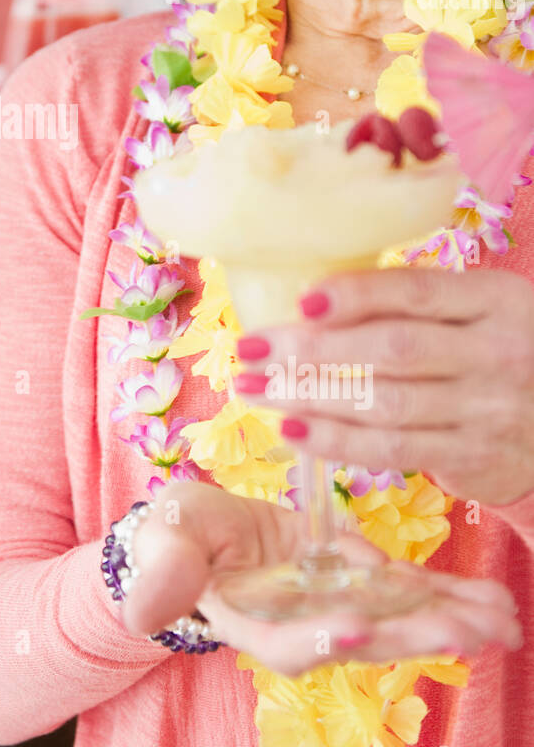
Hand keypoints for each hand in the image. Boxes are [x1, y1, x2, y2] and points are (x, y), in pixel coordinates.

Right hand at [124, 482, 520, 678]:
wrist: (201, 533)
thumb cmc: (173, 536)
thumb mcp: (162, 540)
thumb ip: (162, 571)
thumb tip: (145, 608)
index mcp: (251, 622)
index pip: (287, 643)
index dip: (320, 638)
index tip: (356, 626)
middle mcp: (303, 626)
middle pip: (362, 641)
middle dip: (412, 637)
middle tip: (462, 632)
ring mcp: (335, 606)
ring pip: (396, 621)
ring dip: (447, 622)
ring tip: (498, 621)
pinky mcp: (358, 581)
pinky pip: (408, 592)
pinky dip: (450, 595)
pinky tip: (493, 599)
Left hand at [232, 268, 533, 507]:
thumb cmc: (489, 353)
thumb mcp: (475, 311)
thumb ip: (414, 301)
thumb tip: (309, 294)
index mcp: (496, 299)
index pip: (416, 291)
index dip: (354, 295)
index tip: (298, 299)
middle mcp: (497, 351)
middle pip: (391, 348)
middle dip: (310, 349)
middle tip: (249, 348)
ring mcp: (486, 408)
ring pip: (383, 403)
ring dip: (308, 397)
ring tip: (254, 389)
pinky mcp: (471, 455)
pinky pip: (391, 449)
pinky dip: (335, 441)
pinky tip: (292, 431)